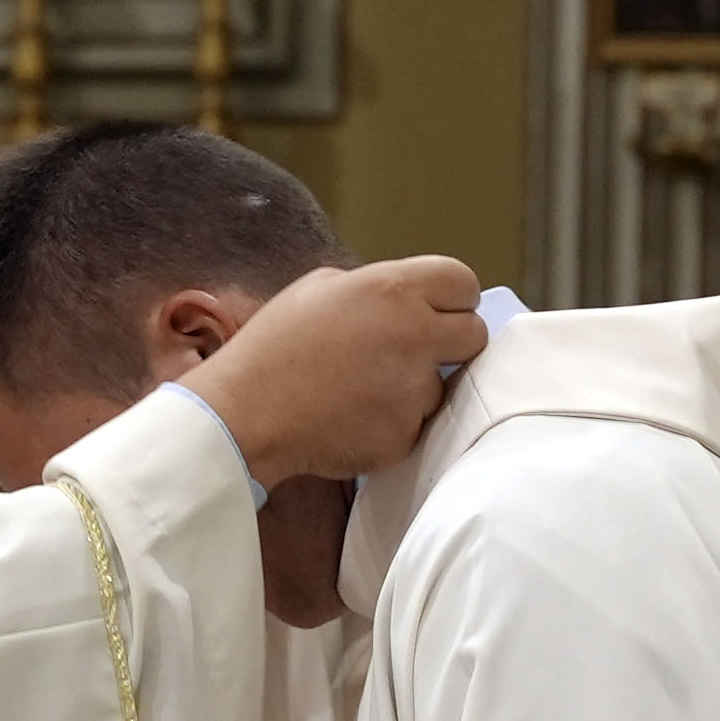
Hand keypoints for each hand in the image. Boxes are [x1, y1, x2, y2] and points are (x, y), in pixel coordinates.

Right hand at [183, 258, 484, 484]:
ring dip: (414, 389)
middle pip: (474, 335)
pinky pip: (415, 426)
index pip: (464, 283)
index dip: (452, 298)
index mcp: (395, 290)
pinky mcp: (404, 436)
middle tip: (412, 353)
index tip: (438, 312)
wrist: (245, 414)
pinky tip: (352, 417)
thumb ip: (374, 287)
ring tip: (360, 391)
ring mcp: (414, 391)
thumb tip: (405, 299)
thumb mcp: (319, 288)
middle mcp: (416, 336)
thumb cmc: (273, 347)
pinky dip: (391, 425)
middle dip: (451, 343)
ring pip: (442, 387)